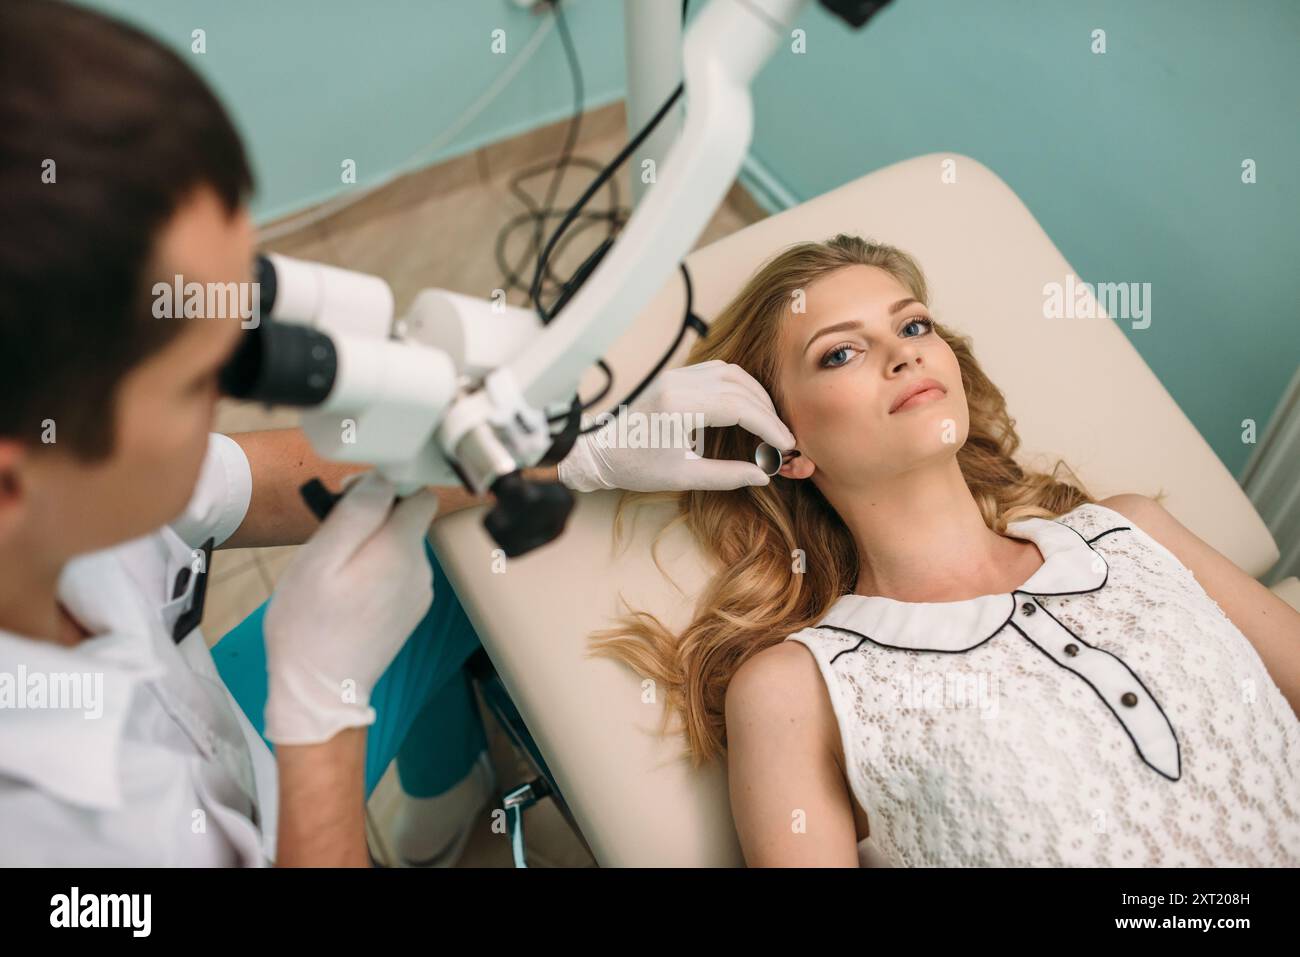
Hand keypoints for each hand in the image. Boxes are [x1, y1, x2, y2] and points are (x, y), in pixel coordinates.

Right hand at [263, 472, 440, 744]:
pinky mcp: (410, 611)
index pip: (420, 495)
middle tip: (331, 542)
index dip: (386, 487)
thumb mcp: (319, 558)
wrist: (319, 690)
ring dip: (370, 548)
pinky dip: (374, 573)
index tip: (351, 499)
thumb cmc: (309, 626)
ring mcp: (419, 593)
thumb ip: (356, 514)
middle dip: (372, 521)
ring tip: (334, 574)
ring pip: (398, 548)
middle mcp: (420, 569)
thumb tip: (382, 479)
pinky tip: (347, 594)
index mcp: (402, 549)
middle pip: (406, 521)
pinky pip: (396, 574)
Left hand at [557, 360, 795, 492]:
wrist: (599, 450)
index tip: (785, 443)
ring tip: (768, 421)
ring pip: (730, 373)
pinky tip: (748, 405)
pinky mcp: (674, 375)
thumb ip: (727, 475)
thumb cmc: (637, 467)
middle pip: (739, 386)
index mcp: (679, 407)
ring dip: (755, 394)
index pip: (738, 407)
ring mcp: (675, 375)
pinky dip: (738, 386)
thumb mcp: (683, 476)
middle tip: (781, 436)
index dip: (768, 425)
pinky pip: (715, 371)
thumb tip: (764, 475)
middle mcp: (678, 383)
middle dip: (766, 411)